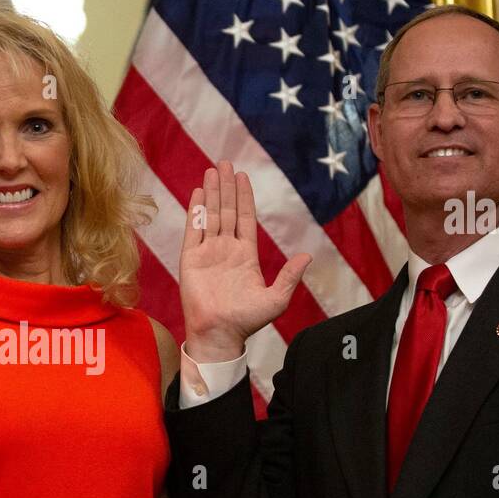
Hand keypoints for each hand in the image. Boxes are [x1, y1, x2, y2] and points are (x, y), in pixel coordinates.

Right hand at [179, 160, 310, 361]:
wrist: (219, 334)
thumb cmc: (247, 321)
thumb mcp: (276, 299)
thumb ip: (290, 276)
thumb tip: (307, 256)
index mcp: (245, 255)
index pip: (244, 219)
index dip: (244, 197)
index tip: (242, 177)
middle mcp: (225, 250)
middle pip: (226, 211)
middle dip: (226, 187)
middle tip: (224, 163)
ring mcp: (207, 253)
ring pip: (210, 216)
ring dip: (210, 193)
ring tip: (211, 171)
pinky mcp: (190, 259)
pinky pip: (193, 230)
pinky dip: (195, 211)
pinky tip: (197, 193)